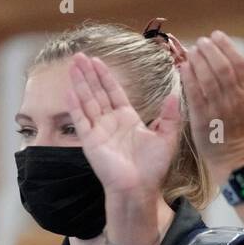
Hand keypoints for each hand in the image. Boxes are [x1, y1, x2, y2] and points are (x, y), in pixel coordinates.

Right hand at [66, 52, 180, 204]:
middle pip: (97, 92)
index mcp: (127, 119)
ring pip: (87, 101)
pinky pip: (81, 120)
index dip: (105, 76)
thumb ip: (170, 115)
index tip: (97, 61)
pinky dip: (75, 106)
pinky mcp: (90, 142)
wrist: (140, 188)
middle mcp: (110, 122)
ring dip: (79, 83)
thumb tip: (173, 95)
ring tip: (72, 65)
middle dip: (88, 74)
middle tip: (79, 56)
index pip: (113, 92)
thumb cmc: (153, 167)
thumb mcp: (167, 137)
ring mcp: (98, 131)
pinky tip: (69, 91)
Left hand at [179, 31, 243, 183]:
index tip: (217, 36)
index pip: (238, 64)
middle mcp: (234, 100)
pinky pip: (194, 95)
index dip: (227, 47)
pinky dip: (188, 79)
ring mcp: (217, 109)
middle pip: (222, 68)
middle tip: (202, 41)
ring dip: (198, 61)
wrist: (236, 159)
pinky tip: (183, 67)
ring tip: (192, 50)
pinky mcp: (201, 119)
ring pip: (207, 79)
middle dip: (210, 50)